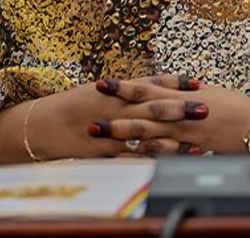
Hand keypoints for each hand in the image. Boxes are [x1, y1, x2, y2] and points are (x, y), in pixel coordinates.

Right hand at [24, 75, 201, 159]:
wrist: (42, 124)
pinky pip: (131, 158)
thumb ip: (124, 91)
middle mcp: (116, 108)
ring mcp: (112, 130)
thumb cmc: (72, 105)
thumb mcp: (100, 91)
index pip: (151, 84)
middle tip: (207, 108)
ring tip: (198, 143)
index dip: (175, 83)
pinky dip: (151, 161)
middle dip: (182, 109)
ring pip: (148, 135)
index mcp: (116, 91)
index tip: (196, 82)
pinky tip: (168, 167)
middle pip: (155, 108)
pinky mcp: (105, 151)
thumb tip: (147, 86)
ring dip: (174, 140)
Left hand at [89, 76, 249, 155]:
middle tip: (90, 118)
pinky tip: (128, 159)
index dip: (123, 88)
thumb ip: (180, 90)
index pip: (146, 90)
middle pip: (140, 115)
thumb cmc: (231, 105)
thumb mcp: (204, 91)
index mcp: (181, 96)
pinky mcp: (190, 149)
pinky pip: (164, 154)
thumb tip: (162, 84)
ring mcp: (183, 134)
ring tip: (102, 138)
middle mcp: (179, 115)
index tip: (102, 84)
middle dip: (114, 117)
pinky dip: (145, 156)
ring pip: (148, 136)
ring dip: (123, 138)